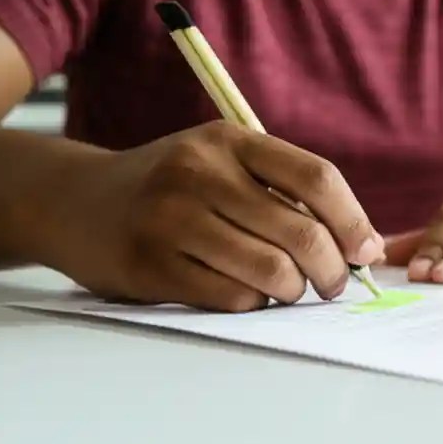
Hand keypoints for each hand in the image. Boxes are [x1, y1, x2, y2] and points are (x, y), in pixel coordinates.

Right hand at [44, 120, 383, 311]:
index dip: (353, 221)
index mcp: (228, 140)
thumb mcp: (222, 164)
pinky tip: (246, 293)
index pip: (316, 178)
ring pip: (271, 272)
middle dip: (332, 269)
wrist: (75, 201)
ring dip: (293, 291)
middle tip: (334, 284)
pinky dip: (254, 304)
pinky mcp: (151, 264)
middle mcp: (199, 172)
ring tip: (289, 289)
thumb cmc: (172, 189)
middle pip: (300, 232)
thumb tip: (364, 246)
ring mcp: (170, 218)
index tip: (367, 251)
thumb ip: (285, 194)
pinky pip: (233, 298)